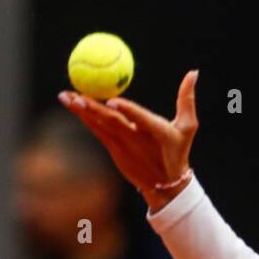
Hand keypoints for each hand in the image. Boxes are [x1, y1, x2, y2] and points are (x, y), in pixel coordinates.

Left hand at [58, 69, 199, 212]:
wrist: (165, 185)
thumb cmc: (178, 151)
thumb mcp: (187, 127)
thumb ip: (187, 99)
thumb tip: (193, 72)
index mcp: (155, 133)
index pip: (139, 120)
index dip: (126, 111)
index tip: (112, 102)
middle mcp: (136, 141)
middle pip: (111, 123)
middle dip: (92, 109)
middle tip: (76, 94)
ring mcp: (122, 148)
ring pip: (100, 126)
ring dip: (81, 111)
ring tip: (66, 96)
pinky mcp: (114, 152)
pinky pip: (97, 131)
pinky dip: (85, 118)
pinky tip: (73, 105)